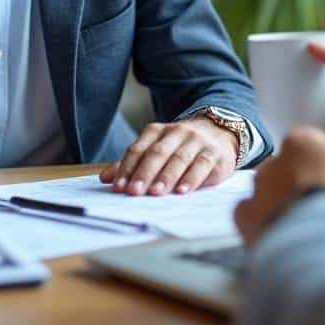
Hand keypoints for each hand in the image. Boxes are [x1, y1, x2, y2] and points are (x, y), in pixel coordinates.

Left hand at [98, 118, 238, 195]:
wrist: (219, 133)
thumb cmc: (181, 148)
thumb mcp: (156, 150)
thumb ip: (132, 164)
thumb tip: (105, 178)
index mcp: (156, 132)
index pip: (138, 149)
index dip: (127, 167)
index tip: (119, 186)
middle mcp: (176, 133)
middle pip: (157, 153)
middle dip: (144, 173)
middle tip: (134, 191)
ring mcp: (196, 141)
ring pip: (179, 158)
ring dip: (166, 176)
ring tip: (155, 192)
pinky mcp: (214, 153)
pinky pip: (202, 164)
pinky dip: (191, 178)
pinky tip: (182, 191)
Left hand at [234, 127, 324, 245]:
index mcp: (301, 142)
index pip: (315, 145)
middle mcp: (272, 163)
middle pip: (291, 169)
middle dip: (307, 184)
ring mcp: (257, 193)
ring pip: (271, 194)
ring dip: (288, 205)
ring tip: (314, 228)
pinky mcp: (247, 223)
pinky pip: (257, 220)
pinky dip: (271, 226)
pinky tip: (291, 237)